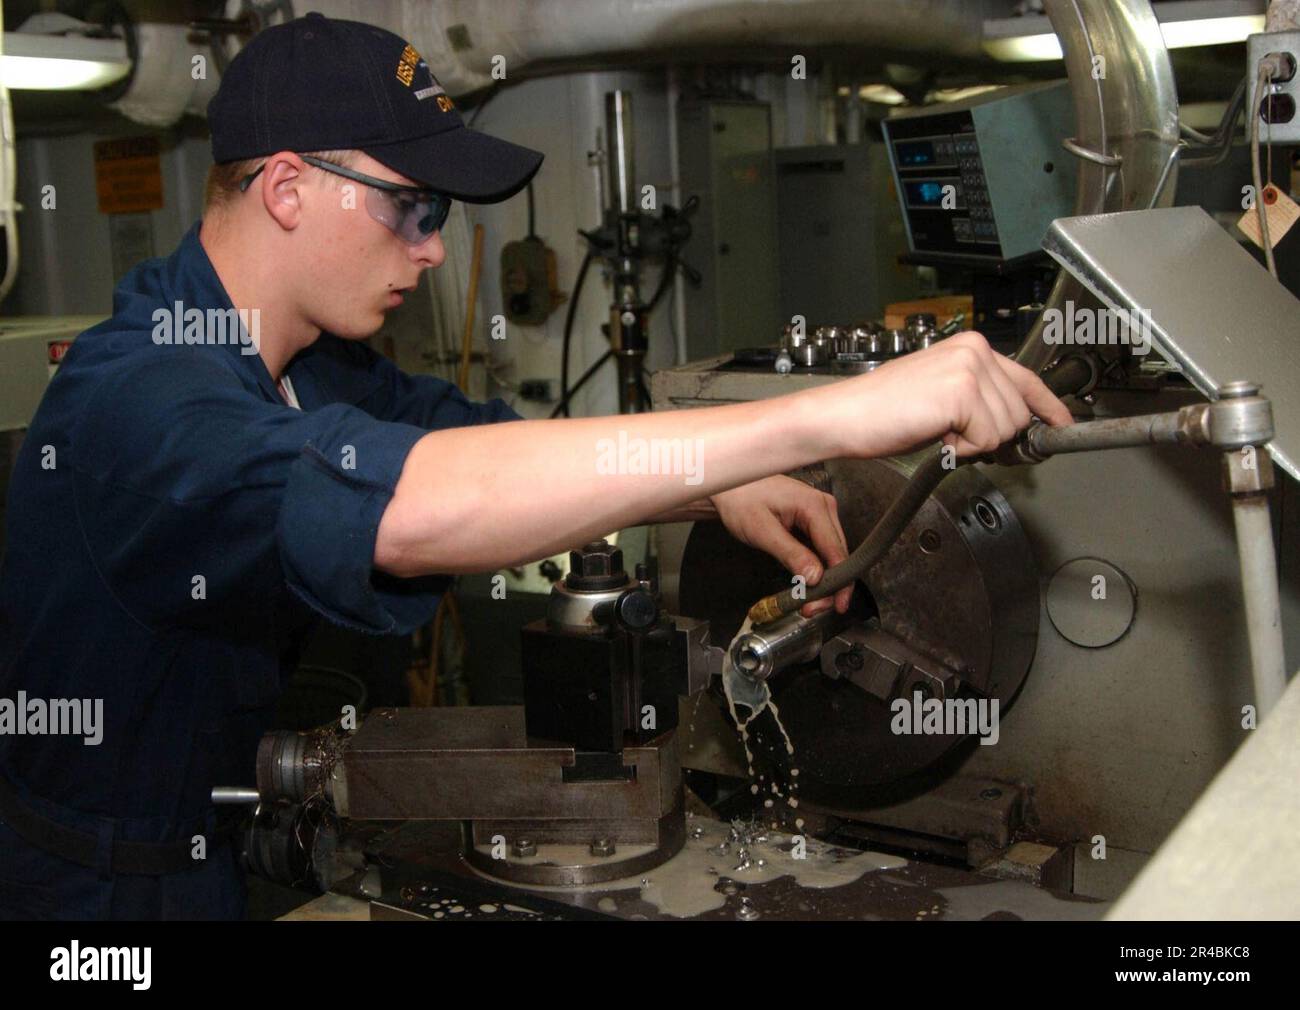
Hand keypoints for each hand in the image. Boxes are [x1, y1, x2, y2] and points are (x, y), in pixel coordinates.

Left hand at [710, 475, 852, 616]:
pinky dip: (816, 568)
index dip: (838, 582)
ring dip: (823, 580)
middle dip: (830, 585)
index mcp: (815, 506)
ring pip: (832, 554)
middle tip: (812, 608)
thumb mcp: (762, 531)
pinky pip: (821, 549)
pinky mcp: (813, 521)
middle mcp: (824, 507)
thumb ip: (791, 554)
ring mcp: (820, 513)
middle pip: (838, 554)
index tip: (836, 605)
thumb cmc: (741, 501)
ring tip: (808, 602)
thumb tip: (816, 577)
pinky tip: (807, 584)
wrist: (729, 487)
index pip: (836, 551)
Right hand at [818, 331, 1072, 459]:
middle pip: (1020, 413)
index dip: (1048, 407)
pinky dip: (961, 450)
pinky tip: (935, 436)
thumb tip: (1013, 425)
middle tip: (951, 436)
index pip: (1026, 379)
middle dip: (990, 435)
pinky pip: (986, 439)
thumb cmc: (883, 411)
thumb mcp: (942, 397)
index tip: (1062, 423)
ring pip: (1006, 429)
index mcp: (970, 347)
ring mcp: (970, 369)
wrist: (846, 417)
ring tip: (936, 431)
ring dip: (973, 444)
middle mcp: (975, 351)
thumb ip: (980, 401)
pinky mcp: (962, 392)